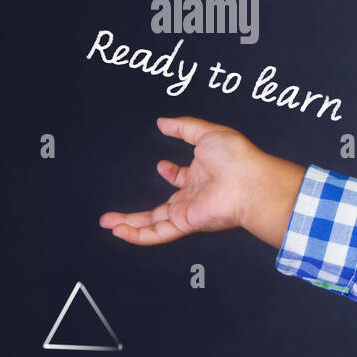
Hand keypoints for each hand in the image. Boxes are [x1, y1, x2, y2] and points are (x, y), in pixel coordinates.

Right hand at [99, 116, 265, 244]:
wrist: (249, 180)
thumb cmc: (238, 157)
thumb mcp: (207, 133)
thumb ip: (184, 128)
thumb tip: (163, 122)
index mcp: (201, 176)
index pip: (182, 179)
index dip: (171, 174)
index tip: (161, 166)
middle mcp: (194, 196)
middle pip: (161, 208)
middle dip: (138, 212)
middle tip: (117, 213)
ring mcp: (189, 212)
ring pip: (154, 223)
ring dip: (130, 224)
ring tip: (108, 224)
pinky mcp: (186, 223)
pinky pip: (158, 233)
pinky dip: (138, 235)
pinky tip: (119, 231)